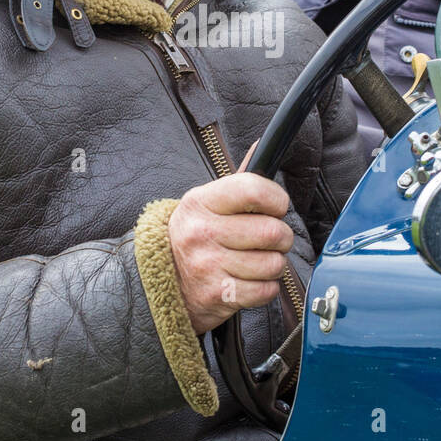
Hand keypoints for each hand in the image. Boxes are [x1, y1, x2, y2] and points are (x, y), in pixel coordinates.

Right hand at [168, 151, 293, 334]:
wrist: (158, 280)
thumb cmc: (194, 236)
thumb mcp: (207, 203)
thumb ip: (239, 180)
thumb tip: (263, 145)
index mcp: (201, 202)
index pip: (253, 190)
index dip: (276, 199)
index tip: (277, 206)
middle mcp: (202, 233)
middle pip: (272, 232)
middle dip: (281, 237)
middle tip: (271, 238)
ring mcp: (208, 266)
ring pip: (273, 264)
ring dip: (274, 264)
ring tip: (257, 260)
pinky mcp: (218, 296)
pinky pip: (266, 290)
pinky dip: (266, 287)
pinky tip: (250, 279)